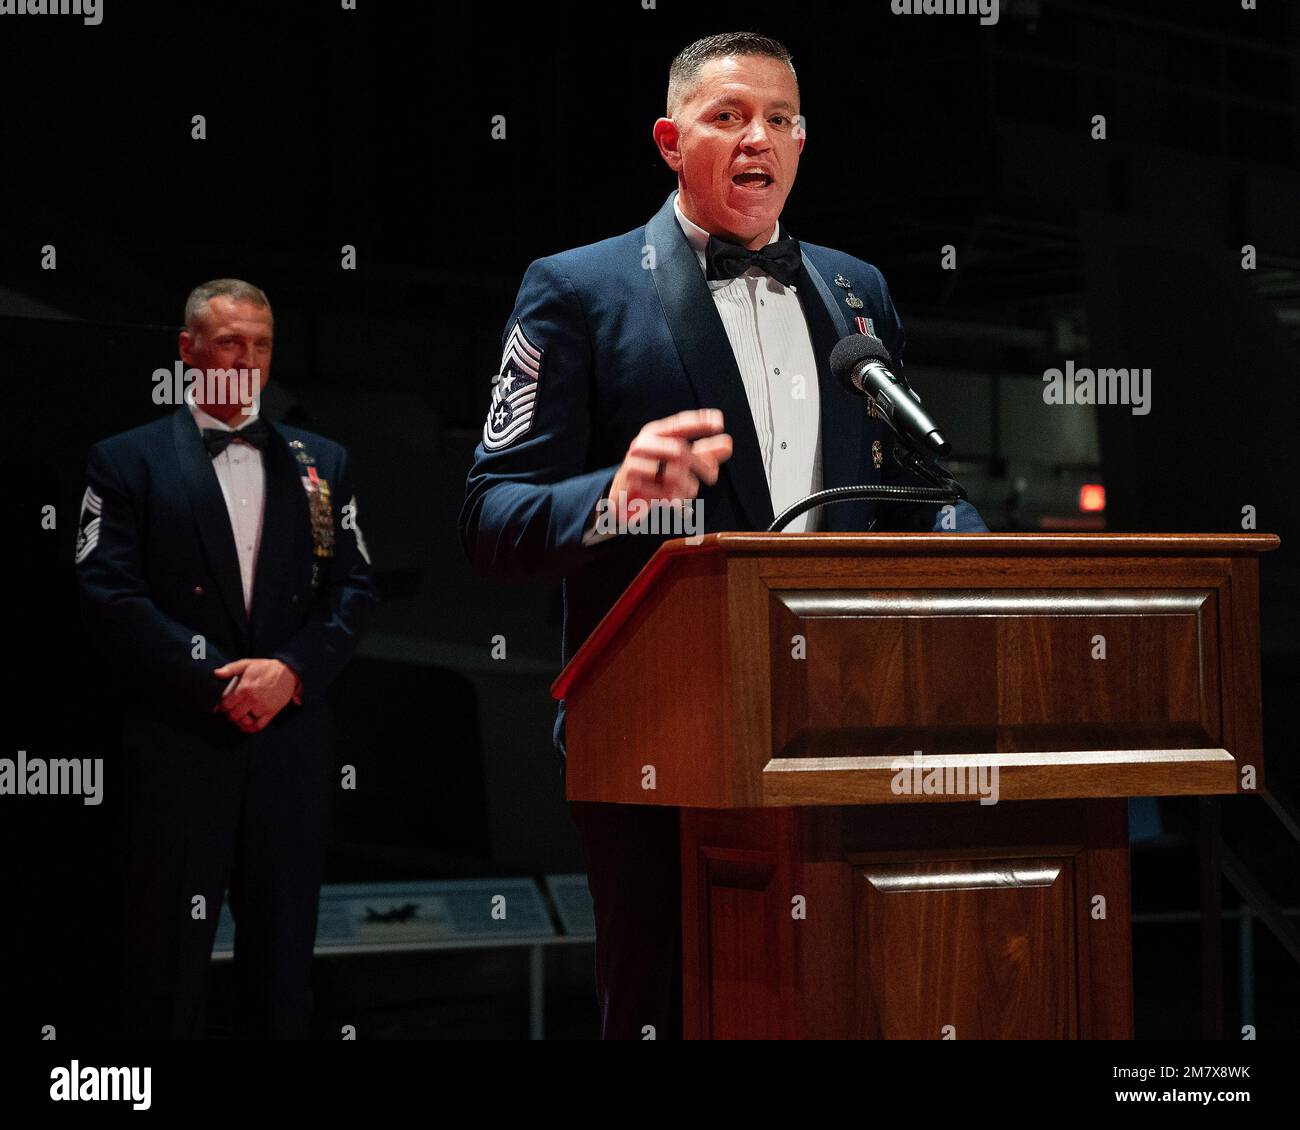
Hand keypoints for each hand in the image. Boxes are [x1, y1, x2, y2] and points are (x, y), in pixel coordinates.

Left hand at [213, 658, 297, 732]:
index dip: (221, 706)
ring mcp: (262, 707)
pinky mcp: (271, 712)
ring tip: (239, 715)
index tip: (222, 706)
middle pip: (233, 715)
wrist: (287, 672)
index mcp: (244, 688)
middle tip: (231, 710)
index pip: (225, 704)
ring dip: (239, 720)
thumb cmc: (265, 668)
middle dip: (229, 713)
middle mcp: (253, 699)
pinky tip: (246, 723)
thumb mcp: (247, 664)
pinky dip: (250, 728)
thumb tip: (216, 673)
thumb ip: (230, 668)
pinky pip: (258, 726)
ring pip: (244, 721)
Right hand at [606, 409, 732, 522]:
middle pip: (680, 451)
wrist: (623, 497)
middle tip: (712, 477)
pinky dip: (674, 498)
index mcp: (655, 433)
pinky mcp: (631, 482)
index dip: (699, 422)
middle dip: (701, 464)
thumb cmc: (655, 475)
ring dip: (688, 485)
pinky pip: (662, 491)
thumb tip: (728, 444)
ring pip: (673, 473)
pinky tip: (675, 501)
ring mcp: (635, 462)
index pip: (679, 424)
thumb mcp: (680, 462)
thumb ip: (703, 453)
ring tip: (690, 491)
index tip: (720, 422)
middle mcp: (643, 444)